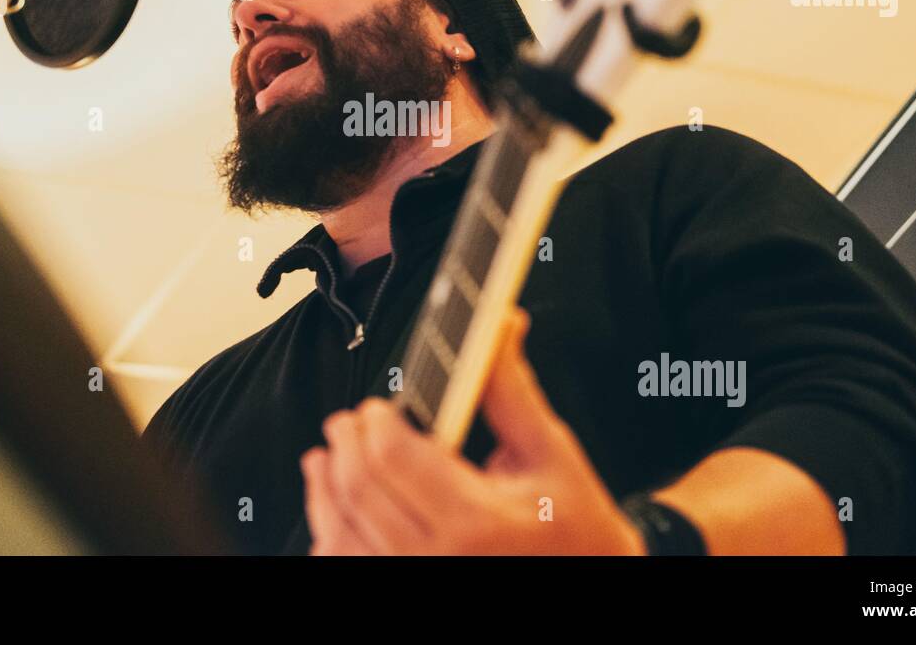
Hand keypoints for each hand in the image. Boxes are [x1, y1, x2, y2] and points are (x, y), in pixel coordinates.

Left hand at [300, 307, 647, 554]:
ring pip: (339, 532)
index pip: (393, 459)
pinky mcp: (407, 594)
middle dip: (344, 444)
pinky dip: (331, 533)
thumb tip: (500, 320)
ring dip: (324, 489)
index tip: (377, 407)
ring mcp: (418, 583)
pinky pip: (342, 566)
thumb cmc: (572, 523)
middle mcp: (440, 560)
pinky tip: (336, 511)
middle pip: (359, 490)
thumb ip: (509, 387)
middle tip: (346, 422)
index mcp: (477, 518)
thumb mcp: (549, 451)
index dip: (375, 422)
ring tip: (324, 459)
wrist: (592, 580)